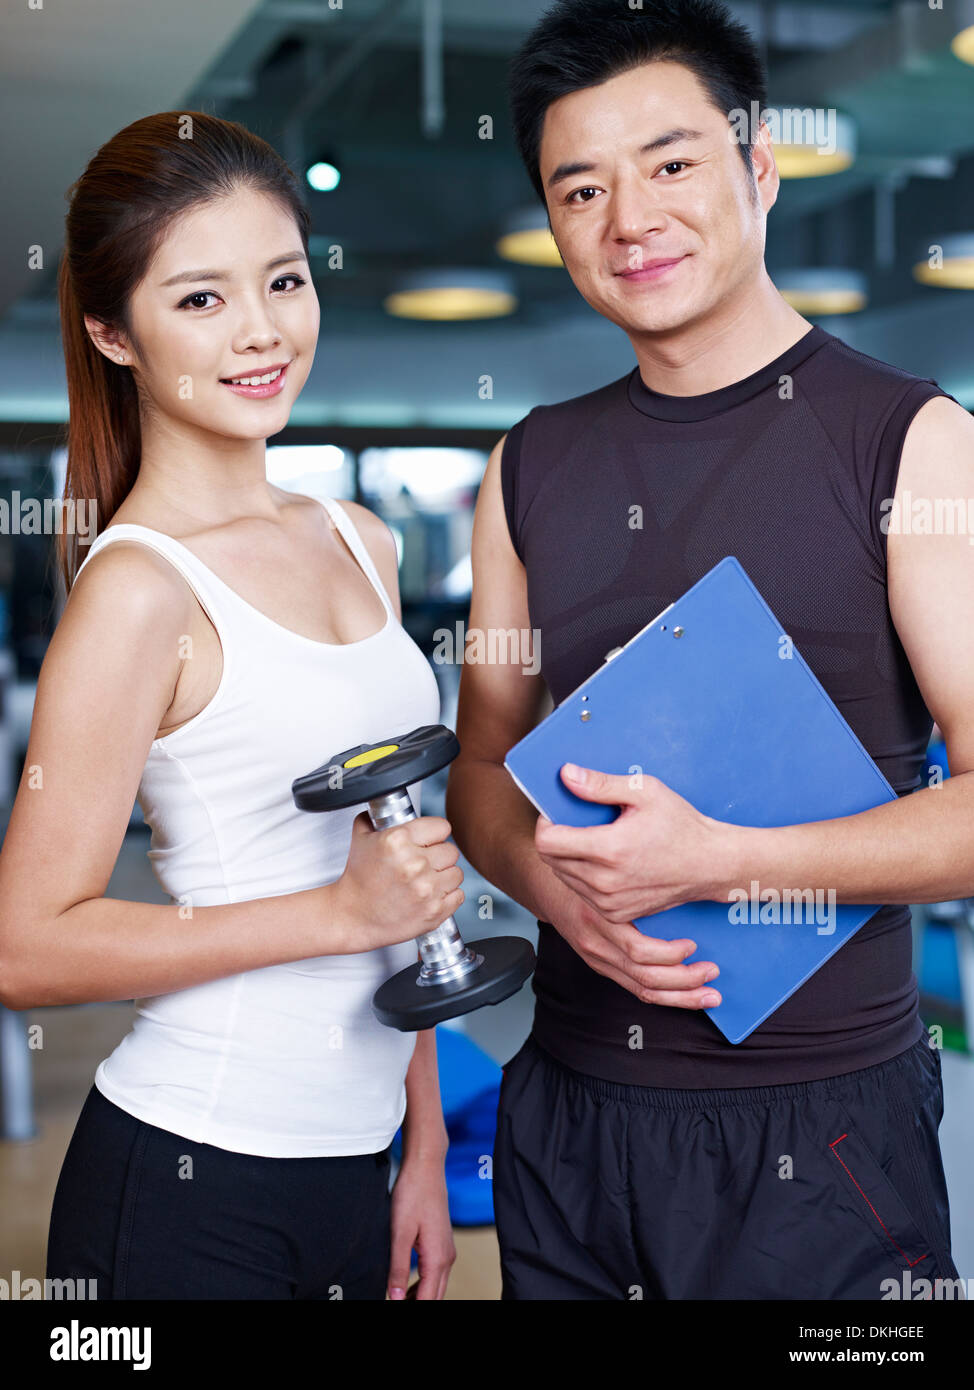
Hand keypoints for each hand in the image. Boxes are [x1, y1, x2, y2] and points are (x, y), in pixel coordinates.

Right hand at [335, 812, 464, 951]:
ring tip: (425, 881)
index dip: (435, 833)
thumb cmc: (357, 881)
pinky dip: (447, 896)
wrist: (352, 917)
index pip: (442, 826)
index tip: (429, 840)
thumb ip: (374, 818)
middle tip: (423, 864)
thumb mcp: (361, 839)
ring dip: (444, 876)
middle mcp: (414, 863)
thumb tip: (383, 805)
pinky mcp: (434, 911)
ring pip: (457, 873)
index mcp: (397, 840)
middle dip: (438, 856)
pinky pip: (458, 895)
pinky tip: (430, 895)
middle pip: (451, 850)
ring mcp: (426, 888)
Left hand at [387, 1156, 455, 1300]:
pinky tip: (407, 1285)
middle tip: (395, 1305)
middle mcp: (447, 1257)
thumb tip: (396, 1297)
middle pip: (435, 1295)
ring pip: (436, 1285)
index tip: (394, 1308)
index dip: (411, 1307)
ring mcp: (446, 1249)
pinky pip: (435, 1272)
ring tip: (398, 1300)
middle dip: (418, 1304)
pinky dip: (423, 1284)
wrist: (425, 1167)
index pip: (427, 1299)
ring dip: (420, 1296)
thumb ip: (398, 1268)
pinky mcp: (442, 1242)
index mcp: (438, 1258)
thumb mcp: (400, 1233)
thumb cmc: (413, 1194)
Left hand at [535, 763, 730, 921]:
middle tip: (577, 822)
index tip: (557, 812)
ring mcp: (610, 902)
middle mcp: (605, 882)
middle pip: (550, 860)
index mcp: (609, 850)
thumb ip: (600, 784)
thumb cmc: (681, 826)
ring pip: (563, 877)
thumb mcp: (645, 792)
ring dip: (567, 857)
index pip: (547, 842)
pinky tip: (603, 861)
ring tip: (593, 840)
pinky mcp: (616, 914)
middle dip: (555, 838)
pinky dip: (582, 875)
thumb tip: (566, 776)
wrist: (710, 865)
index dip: (546, 822)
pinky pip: (581, 892)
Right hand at [542, 879, 721, 1008]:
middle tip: (711, 972)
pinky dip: (663, 996)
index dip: (669, 954)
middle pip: (644, 976)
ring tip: (709, 994)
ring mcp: (597, 959)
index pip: (636, 950)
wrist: (548, 884)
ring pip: (642, 990)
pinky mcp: (601, 966)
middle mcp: (596, 943)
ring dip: (680, 997)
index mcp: (598, 918)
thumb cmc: (585, 867)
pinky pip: (635, 989)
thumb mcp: (604, 863)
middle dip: (684, 980)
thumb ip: (637, 875)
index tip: (693, 945)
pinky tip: (686, 995)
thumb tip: (684, 875)